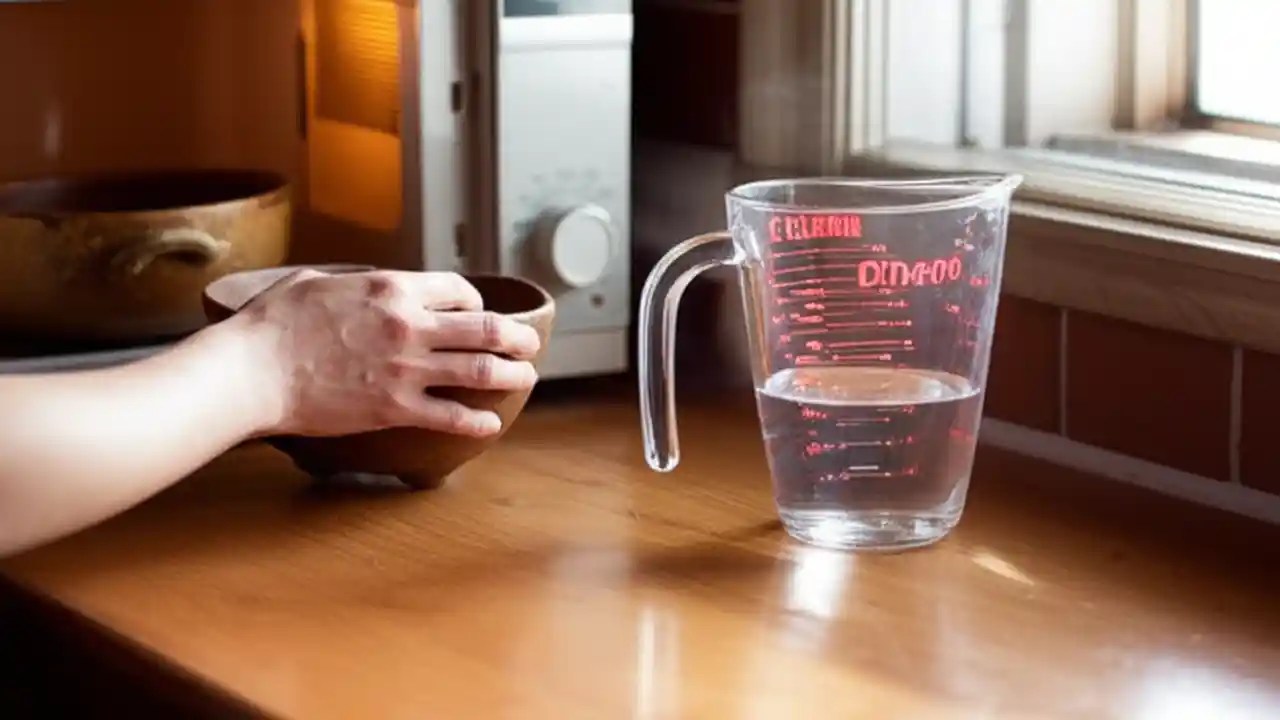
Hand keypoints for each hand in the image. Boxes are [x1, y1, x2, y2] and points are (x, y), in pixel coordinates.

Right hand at [231, 269, 540, 437]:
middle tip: (530, 345)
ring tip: (526, 379)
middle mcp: (409, 325)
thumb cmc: (272, 325)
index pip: (458, 291)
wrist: (251, 371)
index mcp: (392, 288)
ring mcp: (406, 368)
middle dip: (517, 338)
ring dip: (512, 376)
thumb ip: (356, 283)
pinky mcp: (395, 407)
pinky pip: (451, 416)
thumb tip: (368, 285)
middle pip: (486, 329)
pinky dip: (478, 421)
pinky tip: (492, 424)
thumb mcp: (318, 282)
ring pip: (480, 371)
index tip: (478, 313)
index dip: (476, 302)